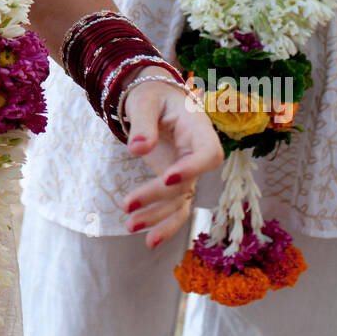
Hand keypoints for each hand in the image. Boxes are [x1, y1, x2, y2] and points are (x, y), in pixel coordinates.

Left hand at [120, 67, 222, 247]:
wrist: (154, 97)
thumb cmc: (151, 94)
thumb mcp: (144, 101)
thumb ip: (143, 123)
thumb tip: (136, 150)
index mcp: (198, 128)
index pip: (208, 154)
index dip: (192, 169)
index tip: (167, 178)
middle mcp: (198, 153)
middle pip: (187, 182)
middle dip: (158, 197)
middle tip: (128, 205)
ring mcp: (188, 170)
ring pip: (180, 201)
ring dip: (157, 217)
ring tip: (129, 226)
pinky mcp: (176, 182)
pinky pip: (175, 207)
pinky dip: (164, 224)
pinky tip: (149, 241)